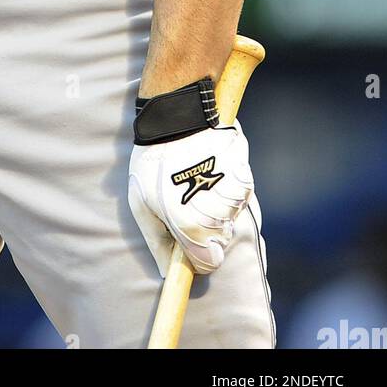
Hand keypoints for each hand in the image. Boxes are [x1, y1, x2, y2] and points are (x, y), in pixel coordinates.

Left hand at [128, 122, 252, 276]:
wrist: (176, 115)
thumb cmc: (153, 159)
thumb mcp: (141, 202)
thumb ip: (156, 241)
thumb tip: (165, 272)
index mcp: (190, 225)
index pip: (208, 264)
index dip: (195, 256)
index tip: (184, 241)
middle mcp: (217, 215)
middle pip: (220, 242)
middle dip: (203, 230)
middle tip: (184, 202)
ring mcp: (235, 195)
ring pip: (230, 218)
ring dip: (215, 208)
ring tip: (195, 181)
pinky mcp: (245, 175)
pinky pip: (238, 195)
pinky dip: (226, 189)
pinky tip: (209, 170)